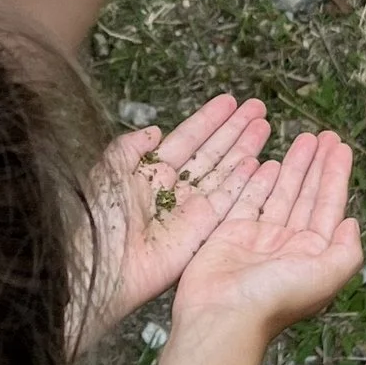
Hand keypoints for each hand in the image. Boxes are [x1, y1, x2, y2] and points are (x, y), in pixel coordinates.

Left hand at [82, 94, 272, 341]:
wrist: (103, 262)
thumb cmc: (100, 218)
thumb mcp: (110, 170)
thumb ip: (131, 146)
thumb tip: (154, 130)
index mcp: (150, 173)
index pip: (187, 139)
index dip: (209, 120)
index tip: (229, 102)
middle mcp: (174, 189)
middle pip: (212, 153)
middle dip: (235, 130)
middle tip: (258, 108)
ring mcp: (190, 210)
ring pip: (224, 173)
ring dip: (245, 149)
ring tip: (264, 125)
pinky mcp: (203, 231)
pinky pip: (229, 202)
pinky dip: (244, 183)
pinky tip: (260, 163)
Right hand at [171, 129, 360, 336]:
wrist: (222, 315)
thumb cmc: (275, 298)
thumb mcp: (326, 276)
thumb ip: (346, 250)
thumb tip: (352, 222)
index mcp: (314, 255)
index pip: (329, 206)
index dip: (336, 175)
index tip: (341, 147)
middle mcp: (290, 245)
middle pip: (308, 195)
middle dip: (318, 165)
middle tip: (325, 135)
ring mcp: (261, 238)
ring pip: (282, 193)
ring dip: (294, 166)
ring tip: (303, 139)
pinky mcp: (232, 233)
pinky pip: (249, 200)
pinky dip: (260, 181)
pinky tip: (269, 162)